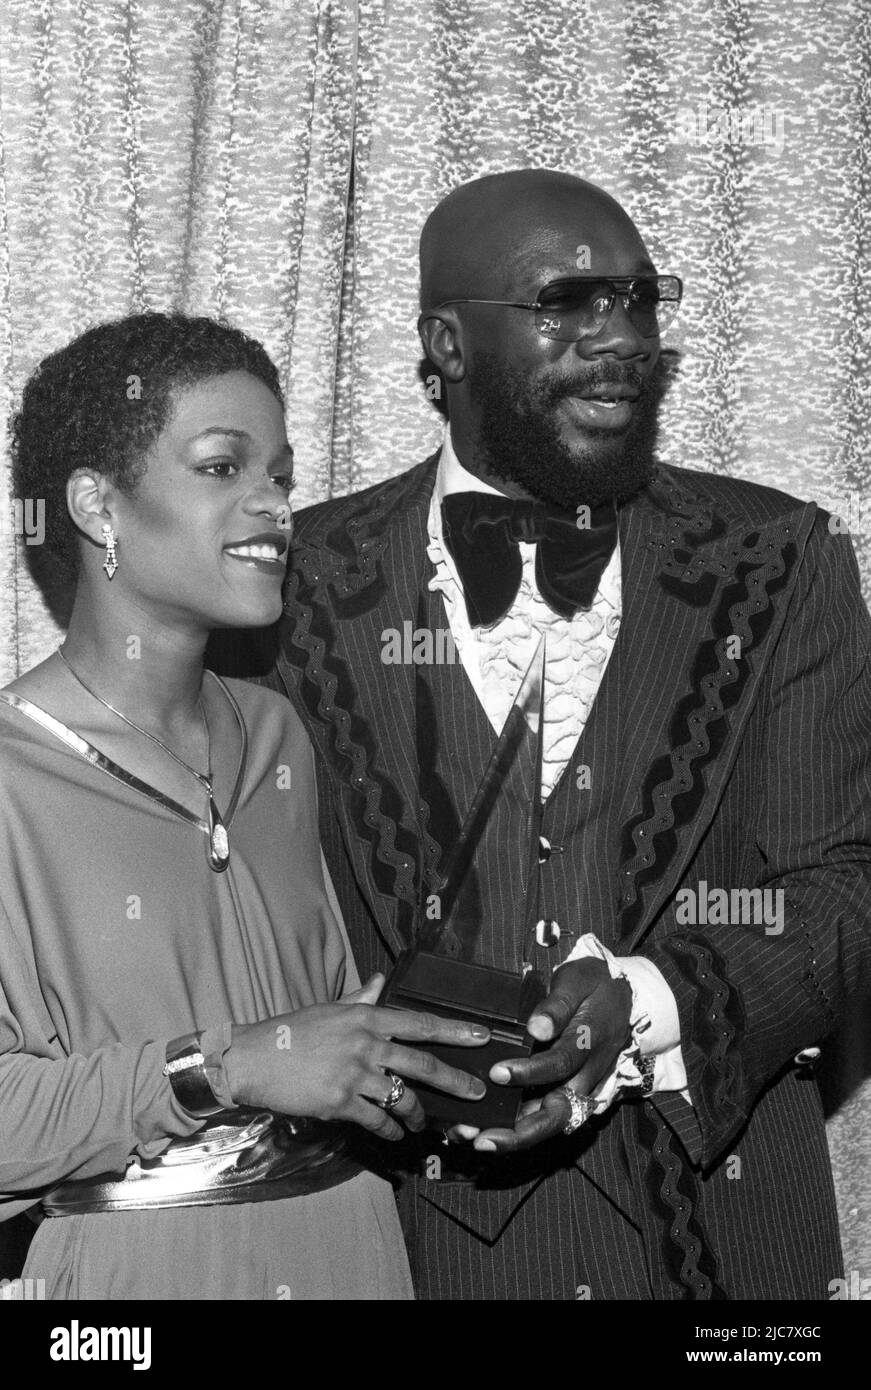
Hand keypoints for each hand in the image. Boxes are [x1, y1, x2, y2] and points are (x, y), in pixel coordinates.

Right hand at [225, 974, 490, 1140]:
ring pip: (402, 1098)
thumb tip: (381, 981)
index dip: (454, 1030)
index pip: (420, 1022)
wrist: (253, 1059)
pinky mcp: (340, 1103)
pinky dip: (390, 1129)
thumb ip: (361, 999)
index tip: (482, 1036)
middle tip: (476, 1092)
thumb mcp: (330, 1009)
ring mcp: (353, 1075)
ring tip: (422, 1122)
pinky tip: (394, 1133)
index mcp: (365, 1018)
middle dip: (455, 1081)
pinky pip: (377, 1120)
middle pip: (422, 1065)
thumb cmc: (292, 1032)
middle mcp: (365, 1044)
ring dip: (418, 1114)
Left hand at [468, 958, 632, 1152]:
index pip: (560, 1064)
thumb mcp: (579, 981)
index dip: (529, 1072)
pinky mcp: (567, 1094)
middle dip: (521, 1132)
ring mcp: (577, 1089)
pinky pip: (544, 1117)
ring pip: (548, 1122)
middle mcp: (584, 1076)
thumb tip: (537, 1028)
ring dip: (514, 1137)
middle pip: (557, 1113)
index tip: (498, 1073)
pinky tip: (484, 1132)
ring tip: (475, 1141)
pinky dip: (516, 1129)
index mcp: (587, 1044)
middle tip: (484, 1139)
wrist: (622, 999)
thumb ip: (558, 1005)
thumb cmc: (594, 985)